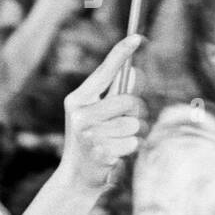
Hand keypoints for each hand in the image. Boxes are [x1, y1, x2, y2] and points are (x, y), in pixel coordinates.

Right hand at [59, 35, 147, 191]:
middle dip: (136, 112)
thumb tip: (136, 71)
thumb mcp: (94, 114)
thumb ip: (113, 95)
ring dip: (135, 133)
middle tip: (126, 122)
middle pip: (129, 101)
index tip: (138, 37)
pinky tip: (117, 154)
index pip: (104, 71)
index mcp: (78, 99)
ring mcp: (89, 134)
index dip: (122, 52)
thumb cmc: (91, 139)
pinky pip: (134, 143)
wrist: (76, 177)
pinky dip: (132, 148)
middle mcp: (80, 114)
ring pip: (136, 124)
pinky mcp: (101, 152)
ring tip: (119, 140)